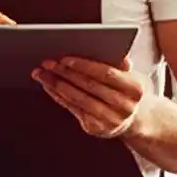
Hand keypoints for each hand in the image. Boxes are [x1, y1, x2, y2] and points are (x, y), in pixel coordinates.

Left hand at [33, 56, 151, 138]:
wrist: (135, 120)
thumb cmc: (126, 91)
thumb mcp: (130, 75)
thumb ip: (119, 63)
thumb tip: (107, 47)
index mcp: (135, 89)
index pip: (106, 74)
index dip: (84, 66)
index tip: (65, 58)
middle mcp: (124, 107)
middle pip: (89, 86)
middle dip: (65, 73)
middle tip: (47, 63)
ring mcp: (110, 120)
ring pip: (78, 99)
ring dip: (56, 85)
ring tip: (42, 73)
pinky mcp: (96, 128)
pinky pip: (73, 109)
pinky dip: (58, 96)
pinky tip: (48, 86)